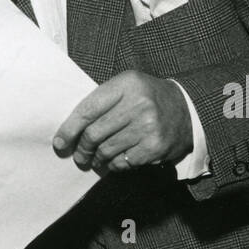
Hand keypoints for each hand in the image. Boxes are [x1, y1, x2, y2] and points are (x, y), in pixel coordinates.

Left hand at [53, 71, 192, 174]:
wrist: (189, 109)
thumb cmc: (149, 98)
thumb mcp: (128, 88)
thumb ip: (101, 102)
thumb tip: (69, 131)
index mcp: (127, 84)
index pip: (87, 110)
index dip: (69, 129)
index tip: (59, 143)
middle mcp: (139, 103)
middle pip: (94, 134)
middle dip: (82, 148)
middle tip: (80, 155)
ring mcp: (148, 126)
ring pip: (106, 151)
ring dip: (97, 159)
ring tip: (96, 159)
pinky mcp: (155, 147)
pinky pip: (122, 163)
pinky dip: (114, 165)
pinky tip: (116, 161)